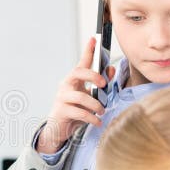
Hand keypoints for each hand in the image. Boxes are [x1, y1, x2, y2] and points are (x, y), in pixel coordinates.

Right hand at [36, 37, 114, 153]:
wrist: (58, 129)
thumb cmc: (75, 111)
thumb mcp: (90, 97)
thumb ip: (100, 84)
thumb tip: (111, 69)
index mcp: (74, 80)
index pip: (82, 62)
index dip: (88, 51)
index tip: (94, 39)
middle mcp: (66, 86)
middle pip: (78, 72)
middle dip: (93, 76)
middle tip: (104, 84)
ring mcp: (62, 98)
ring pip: (81, 97)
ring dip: (95, 105)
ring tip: (102, 111)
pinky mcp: (61, 111)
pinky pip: (79, 112)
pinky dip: (91, 118)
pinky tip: (98, 122)